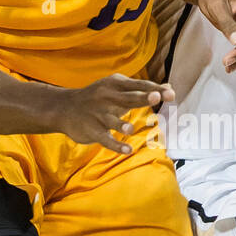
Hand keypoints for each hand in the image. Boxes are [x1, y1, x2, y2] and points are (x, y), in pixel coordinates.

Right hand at [55, 74, 174, 154]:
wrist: (64, 108)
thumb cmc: (99, 98)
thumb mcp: (118, 89)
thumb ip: (142, 90)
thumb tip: (169, 88)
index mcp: (115, 84)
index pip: (138, 86)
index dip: (154, 89)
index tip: (171, 94)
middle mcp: (106, 97)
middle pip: (127, 98)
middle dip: (142, 98)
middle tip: (156, 96)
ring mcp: (98, 114)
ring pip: (112, 120)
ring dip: (121, 124)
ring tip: (130, 129)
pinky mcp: (91, 130)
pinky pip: (105, 139)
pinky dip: (116, 145)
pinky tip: (128, 150)